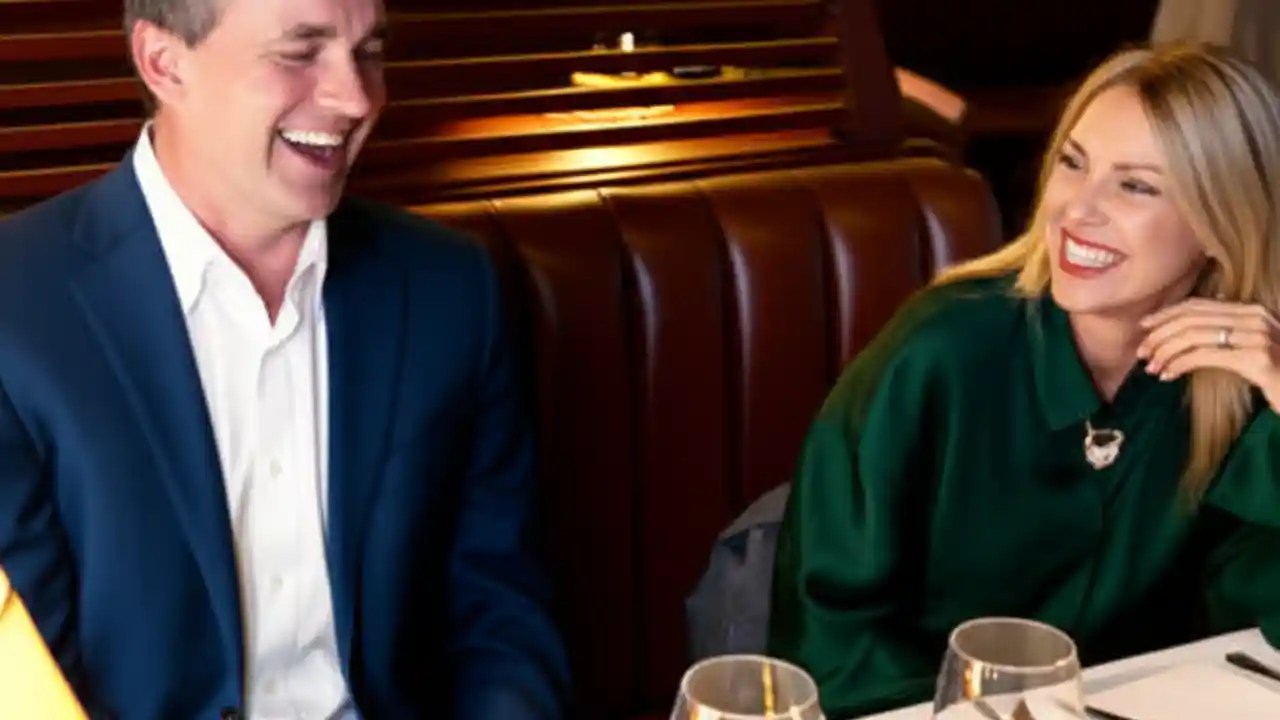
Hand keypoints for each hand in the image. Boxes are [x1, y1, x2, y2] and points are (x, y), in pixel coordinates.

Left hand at [1138, 298, 1279, 410]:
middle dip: (1160, 335)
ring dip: (1165, 351)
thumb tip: (1194, 325)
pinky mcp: (1257, 358)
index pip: (1199, 305)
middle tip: (1141, 353)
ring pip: (1194, 336)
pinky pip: (1205, 355)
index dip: (1166, 314)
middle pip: (1192, 318)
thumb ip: (1229, 334)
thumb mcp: (1253, 350)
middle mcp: (1256, 318)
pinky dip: (1179, 364)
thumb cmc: (1278, 376)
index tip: (1144, 327)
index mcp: (1252, 311)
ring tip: (1151, 367)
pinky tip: (1167, 375)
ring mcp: (1258, 336)